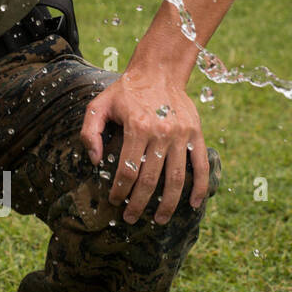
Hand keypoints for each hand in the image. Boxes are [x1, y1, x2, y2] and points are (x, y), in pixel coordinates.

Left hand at [80, 69, 207, 223]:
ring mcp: (182, 135)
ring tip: (159, 219)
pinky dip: (201, 187)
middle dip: (140, 203)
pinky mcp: (196, 134)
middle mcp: (161, 133)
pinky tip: (194, 204)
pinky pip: (201, 165)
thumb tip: (95, 161)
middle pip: (151, 178)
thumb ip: (89, 132)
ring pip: (177, 177)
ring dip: (168, 203)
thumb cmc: (124, 91)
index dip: (120, 190)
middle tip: (131, 219)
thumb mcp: (98, 105)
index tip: (115, 202)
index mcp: (136, 127)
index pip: (127, 169)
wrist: (158, 71)